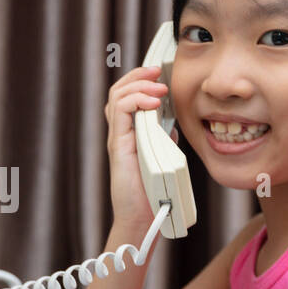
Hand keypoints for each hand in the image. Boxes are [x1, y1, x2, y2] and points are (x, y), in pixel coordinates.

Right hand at [104, 64, 173, 230]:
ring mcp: (117, 138)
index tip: (159, 74)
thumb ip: (163, 141)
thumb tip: (171, 127)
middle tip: (156, 71)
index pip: (126, 96)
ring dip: (138, 85)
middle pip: (118, 90)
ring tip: (157, 86)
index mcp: (130, 134)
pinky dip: (136, 101)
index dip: (139, 80)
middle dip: (137, 75)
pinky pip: (121, 112)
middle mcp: (120, 133)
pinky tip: (152, 103)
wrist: (143, 218)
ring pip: (116, 96)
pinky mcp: (118, 145)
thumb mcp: (163, 158)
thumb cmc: (153, 193)